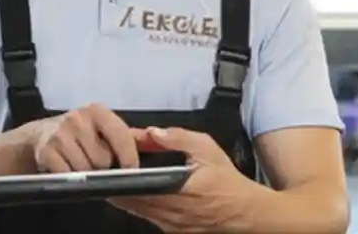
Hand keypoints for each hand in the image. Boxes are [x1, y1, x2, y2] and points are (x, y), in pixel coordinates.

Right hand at [30, 103, 138, 172]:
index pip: (121, 136)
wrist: (38, 135)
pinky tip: (67, 169)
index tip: (132, 170)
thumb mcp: (99, 126)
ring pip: (86, 170)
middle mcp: (78, 119)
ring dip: (86, 174)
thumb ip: (125, 135)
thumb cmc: (77, 132)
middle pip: (103, 159)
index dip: (129, 157)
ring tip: (80, 164)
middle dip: (102, 167)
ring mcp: (60, 134)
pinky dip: (70, 177)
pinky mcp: (46, 152)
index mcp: (97, 111)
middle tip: (95, 163)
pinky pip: (68, 175)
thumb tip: (157, 139)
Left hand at [110, 127, 263, 232]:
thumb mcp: (207, 149)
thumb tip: (152, 132)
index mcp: (176, 192)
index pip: (135, 188)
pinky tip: (144, 192)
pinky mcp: (171, 231)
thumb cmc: (227, 182)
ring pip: (135, 211)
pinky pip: (147, 217)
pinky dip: (140, 205)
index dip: (119, 176)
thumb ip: (179, 138)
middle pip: (129, 201)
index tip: (112, 163)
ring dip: (127, 195)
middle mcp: (169, 213)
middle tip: (113, 168)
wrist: (245, 212)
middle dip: (118, 184)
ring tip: (125, 177)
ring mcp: (169, 225)